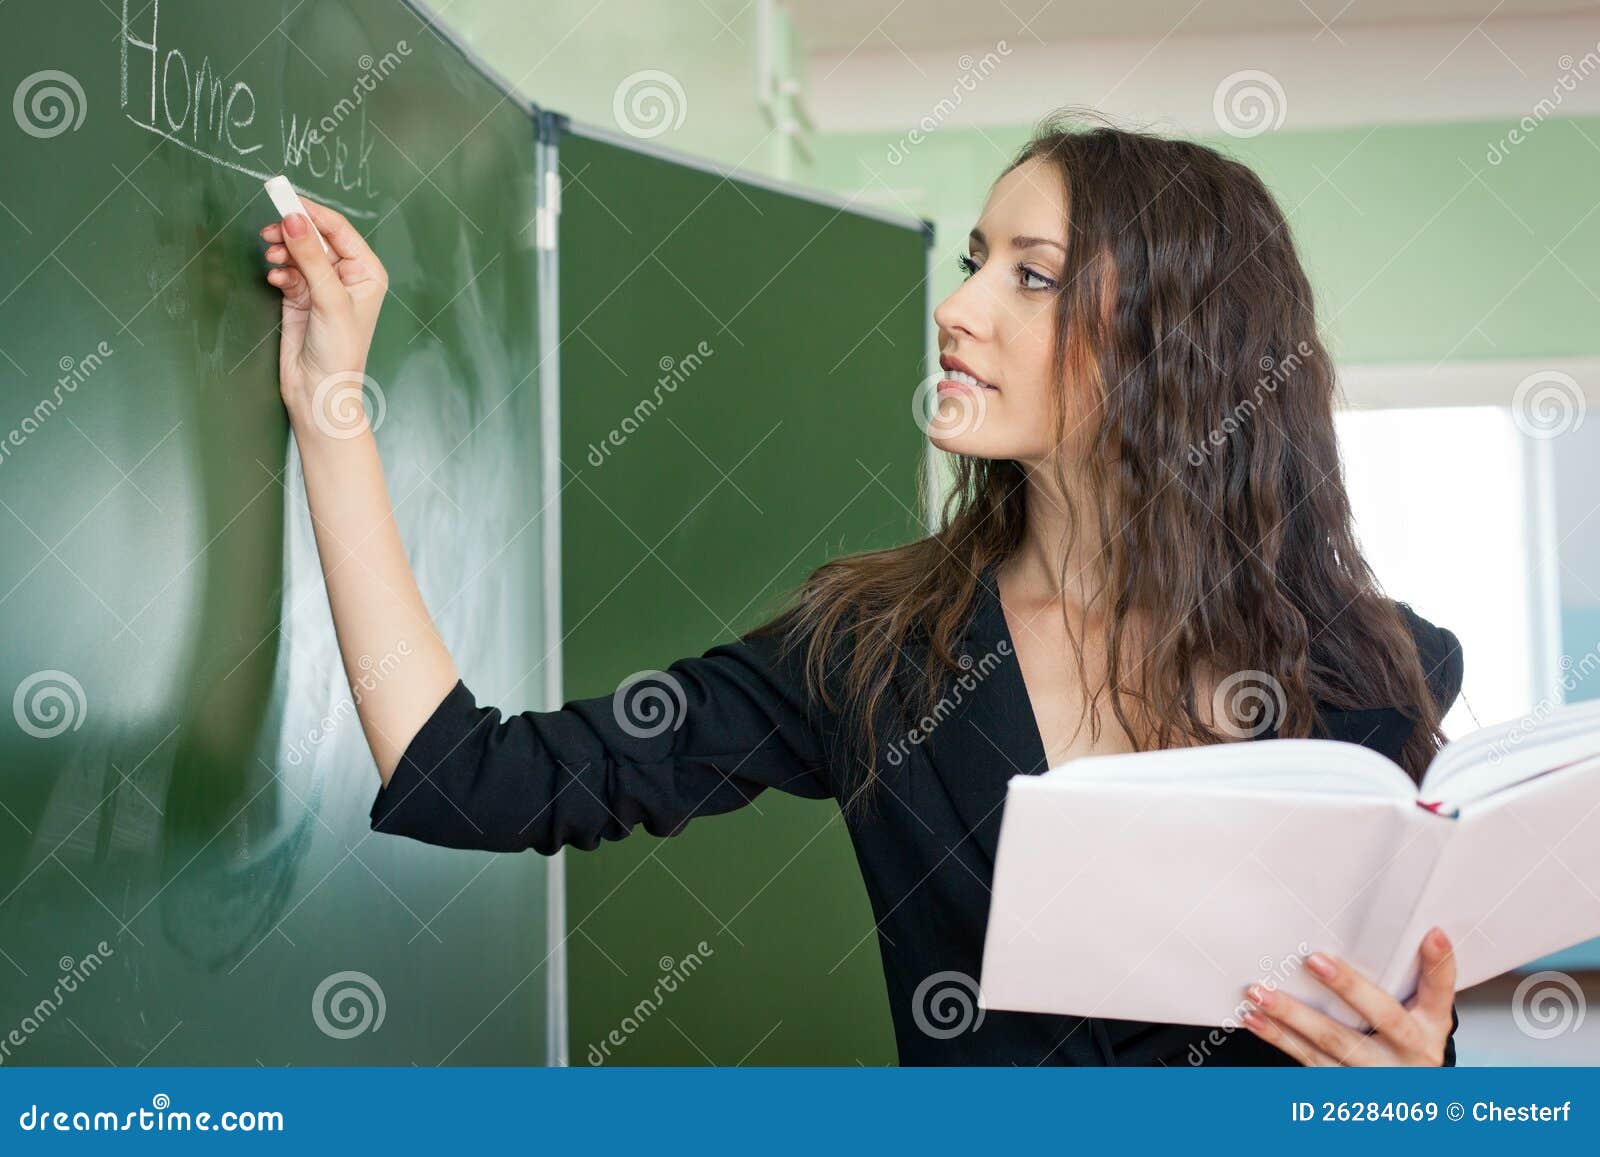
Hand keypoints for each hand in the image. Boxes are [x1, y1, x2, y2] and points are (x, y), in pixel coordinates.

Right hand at [259, 196, 387, 429]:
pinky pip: (288, 270)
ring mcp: (323, 286)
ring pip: (299, 252)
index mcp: (367, 272)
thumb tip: (293, 219)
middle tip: (270, 231)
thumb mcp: (328, 298)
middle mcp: (348, 276)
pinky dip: (279, 270)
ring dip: (283, 251)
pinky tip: (276, 278)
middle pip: (316, 237)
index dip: (312, 212)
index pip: (339, 229)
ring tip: (272, 257)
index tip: (285, 199)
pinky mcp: (301, 297)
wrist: (319, 391)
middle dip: (293, 233)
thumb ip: (310, 257)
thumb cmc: (339, 350)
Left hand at [1240, 927, 1455, 1064]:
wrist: (1404, 1102)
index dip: (1439, 965)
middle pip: (1383, 1017)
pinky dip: (1278, 1037)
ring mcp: (1375, 1073)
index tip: (1433, 934)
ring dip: (1292, 1016)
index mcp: (1430, 1029)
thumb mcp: (1424, 1016)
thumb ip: (1423, 979)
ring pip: (1333, 1043)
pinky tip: (1254, 1019)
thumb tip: (1428, 932)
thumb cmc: (1408, 1044)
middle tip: (1314, 959)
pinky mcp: (1343, 1085)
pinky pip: (1307, 1059)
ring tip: (1259, 992)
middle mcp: (1409, 1054)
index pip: (1440, 993)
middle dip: (1349, 987)